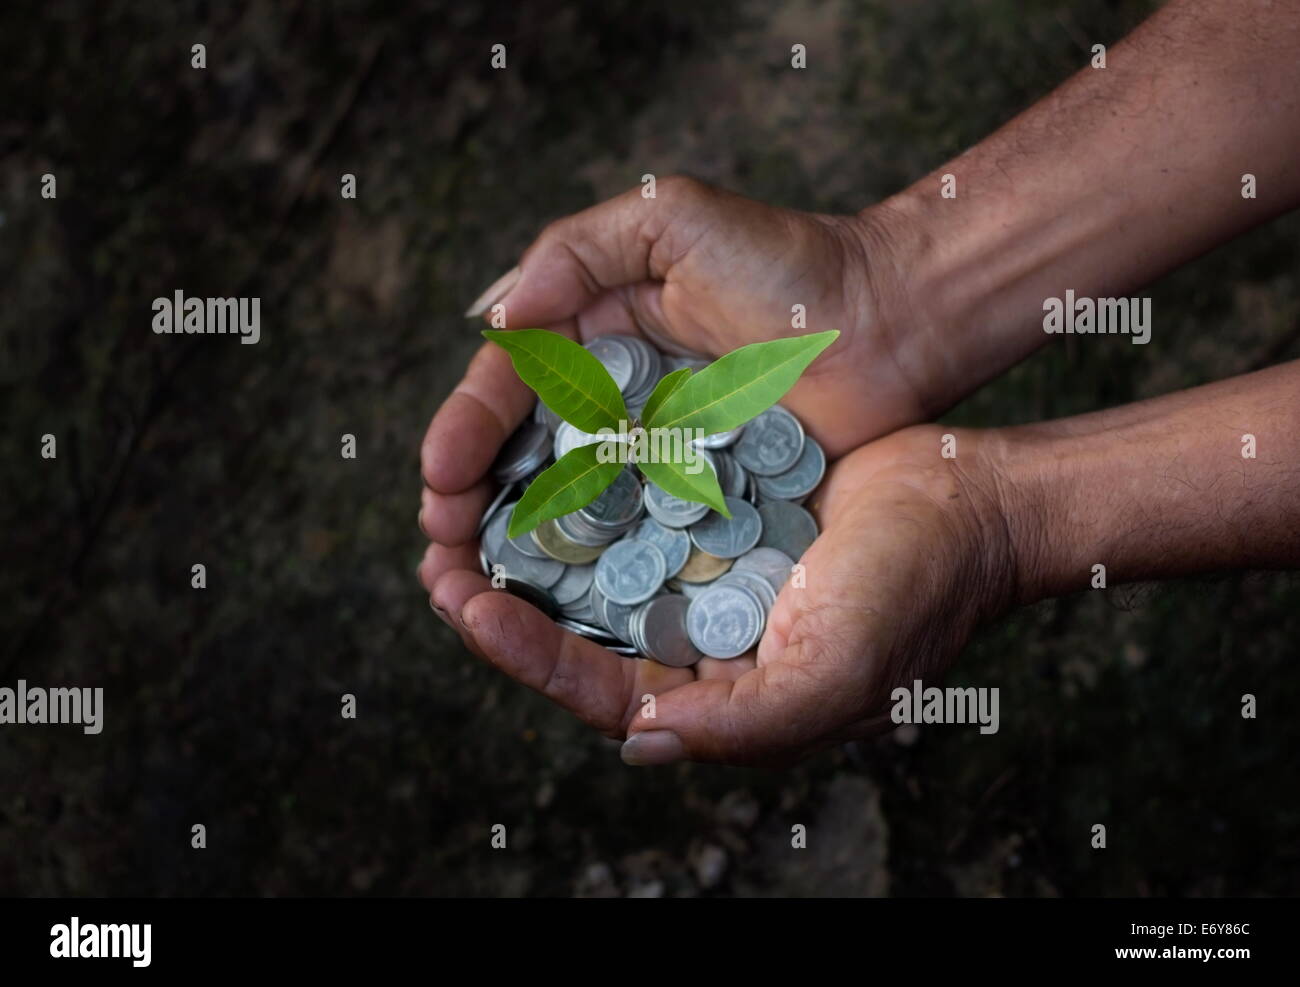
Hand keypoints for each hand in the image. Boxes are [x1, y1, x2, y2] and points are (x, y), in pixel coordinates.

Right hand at [420, 177, 927, 554]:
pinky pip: (633, 540)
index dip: (467, 429)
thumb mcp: (672, 219)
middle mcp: (612, 399)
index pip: (508, 384)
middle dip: (469, 501)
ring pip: (564, 507)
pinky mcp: (698, 503)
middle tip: (441, 545)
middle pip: (519, 456)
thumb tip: (495, 321)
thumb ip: (575, 252)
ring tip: (470, 588)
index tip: (440, 473)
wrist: (889, 323)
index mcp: (592, 333)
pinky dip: (589, 571)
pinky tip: (553, 604)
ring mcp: (653, 457)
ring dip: (512, 548)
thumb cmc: (787, 262)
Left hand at [420, 425, 1016, 765]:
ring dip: (529, 542)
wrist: (970, 505)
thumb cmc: (910, 596)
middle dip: (502, 600)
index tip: (464, 603)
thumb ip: (739, 723)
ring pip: (593, 566)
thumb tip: (639, 740)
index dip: (523, 652)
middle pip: (577, 630)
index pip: (595, 684)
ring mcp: (702, 571)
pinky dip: (584, 486)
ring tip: (463, 509)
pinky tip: (540, 455)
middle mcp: (698, 637)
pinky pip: (632, 503)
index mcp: (714, 690)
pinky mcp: (712, 508)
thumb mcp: (830, 677)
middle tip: (436, 559)